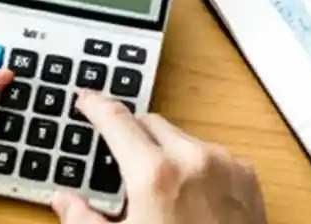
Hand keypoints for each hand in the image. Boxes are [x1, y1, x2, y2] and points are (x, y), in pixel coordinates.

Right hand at [52, 91, 266, 223]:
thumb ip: (85, 221)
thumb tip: (65, 200)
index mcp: (155, 175)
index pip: (116, 120)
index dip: (96, 106)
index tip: (86, 99)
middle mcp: (192, 159)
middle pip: (150, 123)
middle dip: (131, 133)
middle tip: (120, 158)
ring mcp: (224, 163)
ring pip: (182, 137)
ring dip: (165, 150)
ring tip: (159, 189)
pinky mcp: (246, 175)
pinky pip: (212, 154)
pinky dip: (197, 164)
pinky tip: (191, 195)